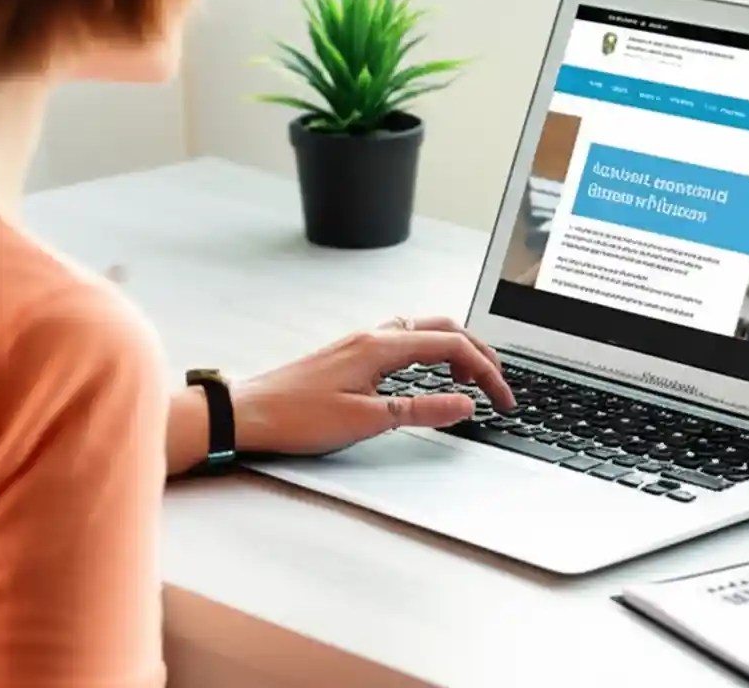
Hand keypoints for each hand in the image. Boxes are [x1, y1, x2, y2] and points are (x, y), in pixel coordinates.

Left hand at [229, 317, 515, 455]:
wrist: (247, 412)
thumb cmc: (295, 416)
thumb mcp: (366, 419)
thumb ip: (421, 410)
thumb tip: (464, 404)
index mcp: (382, 346)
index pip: (452, 345)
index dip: (485, 370)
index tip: (501, 396)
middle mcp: (374, 336)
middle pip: (443, 329)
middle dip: (478, 352)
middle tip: (497, 382)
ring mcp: (362, 342)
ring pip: (424, 331)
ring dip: (454, 348)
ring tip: (471, 376)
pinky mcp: (352, 353)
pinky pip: (405, 340)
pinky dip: (431, 352)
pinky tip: (429, 372)